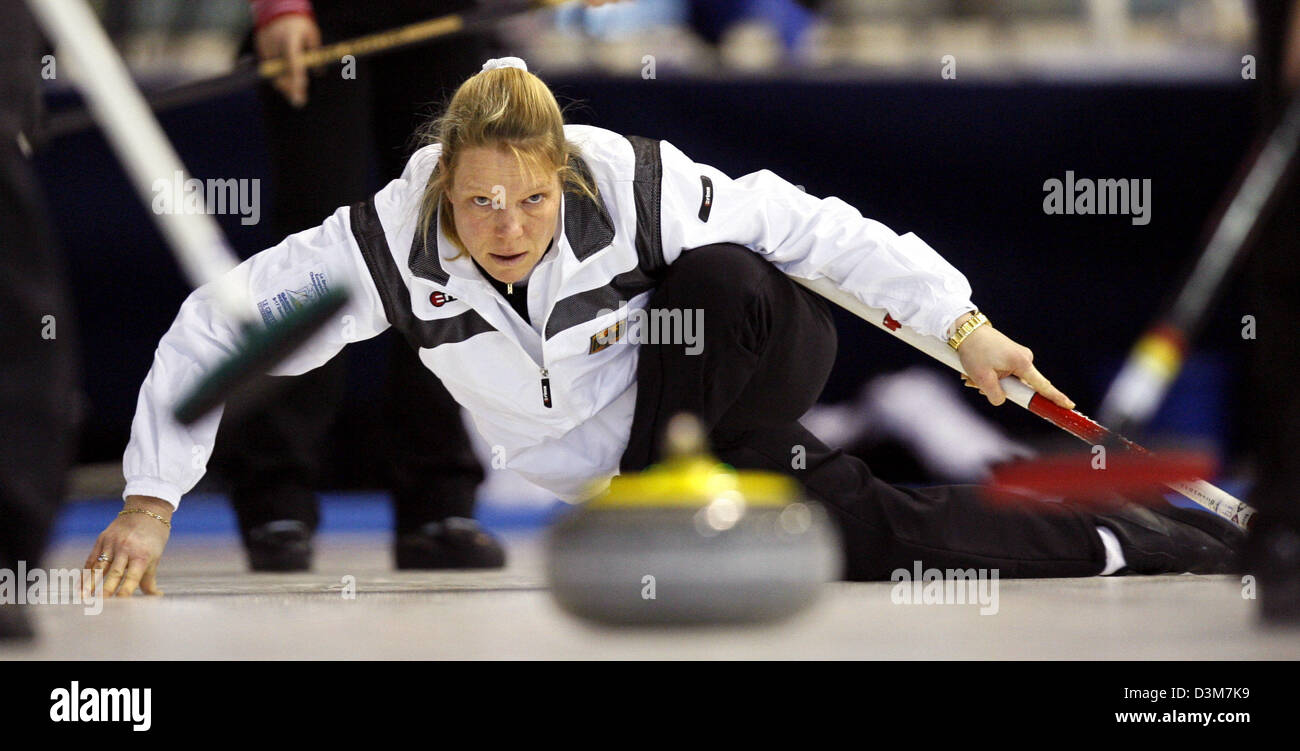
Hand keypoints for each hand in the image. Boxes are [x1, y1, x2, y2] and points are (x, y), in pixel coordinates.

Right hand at [83, 496, 172, 597]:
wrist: (147, 510)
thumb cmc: (154, 538)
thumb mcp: (155, 557)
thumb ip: (149, 579)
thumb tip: (155, 597)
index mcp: (142, 556)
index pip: (132, 578)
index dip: (126, 592)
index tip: (120, 604)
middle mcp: (126, 550)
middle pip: (114, 574)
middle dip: (106, 590)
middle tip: (98, 606)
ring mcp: (112, 544)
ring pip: (99, 567)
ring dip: (90, 583)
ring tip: (83, 598)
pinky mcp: (102, 539)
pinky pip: (92, 559)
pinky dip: (85, 573)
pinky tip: (80, 585)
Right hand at [254, 13, 320, 107]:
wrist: (278, 9)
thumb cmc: (300, 24)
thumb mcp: (312, 35)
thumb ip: (315, 53)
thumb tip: (318, 73)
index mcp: (290, 39)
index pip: (293, 64)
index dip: (296, 81)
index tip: (299, 96)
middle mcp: (275, 43)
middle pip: (280, 73)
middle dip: (289, 89)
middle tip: (298, 101)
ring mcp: (265, 45)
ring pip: (272, 72)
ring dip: (283, 84)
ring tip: (293, 93)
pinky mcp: (259, 47)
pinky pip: (267, 67)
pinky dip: (276, 75)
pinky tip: (284, 82)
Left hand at [955, 320, 1074, 409]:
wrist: (966, 330)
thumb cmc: (975, 351)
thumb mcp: (982, 378)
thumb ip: (996, 395)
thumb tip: (1001, 400)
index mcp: (1022, 363)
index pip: (1043, 386)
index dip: (1055, 398)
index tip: (1068, 406)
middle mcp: (1025, 358)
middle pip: (1019, 386)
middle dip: (999, 390)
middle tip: (976, 384)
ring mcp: (1018, 356)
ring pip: (1008, 381)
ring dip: (989, 382)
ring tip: (971, 375)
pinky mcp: (1010, 355)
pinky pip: (1003, 373)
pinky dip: (989, 375)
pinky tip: (973, 371)